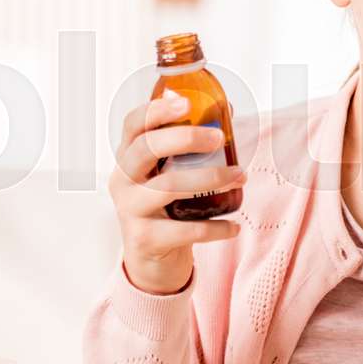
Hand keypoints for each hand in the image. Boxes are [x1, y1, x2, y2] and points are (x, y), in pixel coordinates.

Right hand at [109, 92, 245, 293]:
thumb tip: (225, 109)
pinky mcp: (144, 239)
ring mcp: (130, 210)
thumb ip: (188, 145)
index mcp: (128, 158)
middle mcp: (122, 180)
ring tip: (240, 177)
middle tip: (219, 138)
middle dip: (185, 138)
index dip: (156, 110)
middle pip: (146, 149)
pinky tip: (234, 227)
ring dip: (210, 179)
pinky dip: (214, 228)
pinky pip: (184, 230)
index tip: (186, 103)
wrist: (151, 260)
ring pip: (168, 187)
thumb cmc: (165, 207)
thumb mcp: (169, 173)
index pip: (133, 125)